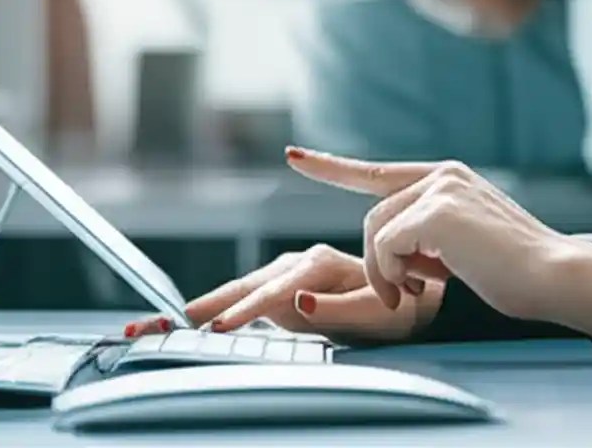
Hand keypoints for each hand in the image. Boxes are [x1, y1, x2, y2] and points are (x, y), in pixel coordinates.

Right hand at [124, 244, 442, 342]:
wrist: (417, 299)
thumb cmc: (398, 310)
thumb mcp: (376, 315)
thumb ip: (335, 309)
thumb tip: (294, 302)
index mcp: (320, 265)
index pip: (275, 291)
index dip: (246, 310)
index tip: (219, 327)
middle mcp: (302, 263)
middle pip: (248, 285)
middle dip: (210, 303)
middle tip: (174, 320)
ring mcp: (293, 274)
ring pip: (246, 288)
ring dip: (211, 304)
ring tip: (176, 321)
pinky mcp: (290, 287)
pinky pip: (253, 296)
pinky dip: (226, 306)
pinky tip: (204, 318)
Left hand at [287, 148, 591, 344]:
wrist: (554, 277)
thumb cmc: (514, 273)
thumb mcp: (462, 244)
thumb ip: (425, 235)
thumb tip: (390, 249)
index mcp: (447, 179)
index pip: (376, 171)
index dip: (331, 167)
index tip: (295, 156)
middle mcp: (442, 175)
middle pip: (373, 216)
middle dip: (377, 261)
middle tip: (403, 294)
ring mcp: (439, 189)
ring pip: (375, 230)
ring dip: (385, 271)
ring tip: (416, 294)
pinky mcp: (437, 211)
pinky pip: (386, 246)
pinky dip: (393, 273)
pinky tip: (423, 288)